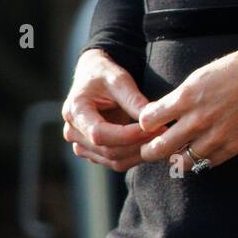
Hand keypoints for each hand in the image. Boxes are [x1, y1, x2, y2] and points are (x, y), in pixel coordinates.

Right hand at [62, 49, 152, 172]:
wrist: (92, 77)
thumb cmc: (105, 75)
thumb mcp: (119, 80)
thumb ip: (133, 100)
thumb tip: (152, 118)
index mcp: (75, 111)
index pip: (99, 134)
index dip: (128, 135)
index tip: (154, 127)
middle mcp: (73, 132)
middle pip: (108, 150)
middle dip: (138, 144)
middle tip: (165, 133)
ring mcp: (80, 145)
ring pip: (113, 161)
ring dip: (139, 154)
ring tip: (161, 139)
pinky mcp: (92, 152)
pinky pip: (115, 162)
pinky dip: (134, 156)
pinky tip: (151, 144)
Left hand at [134, 37, 237, 172]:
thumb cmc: (237, 69)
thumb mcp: (202, 76)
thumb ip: (180, 98)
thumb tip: (163, 115)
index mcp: (187, 97)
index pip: (147, 122)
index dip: (145, 124)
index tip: (148, 125)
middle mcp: (197, 120)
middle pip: (158, 149)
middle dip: (150, 150)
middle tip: (150, 149)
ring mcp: (215, 136)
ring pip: (181, 162)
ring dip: (175, 158)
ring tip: (176, 153)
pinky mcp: (232, 147)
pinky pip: (206, 164)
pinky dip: (200, 160)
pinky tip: (201, 151)